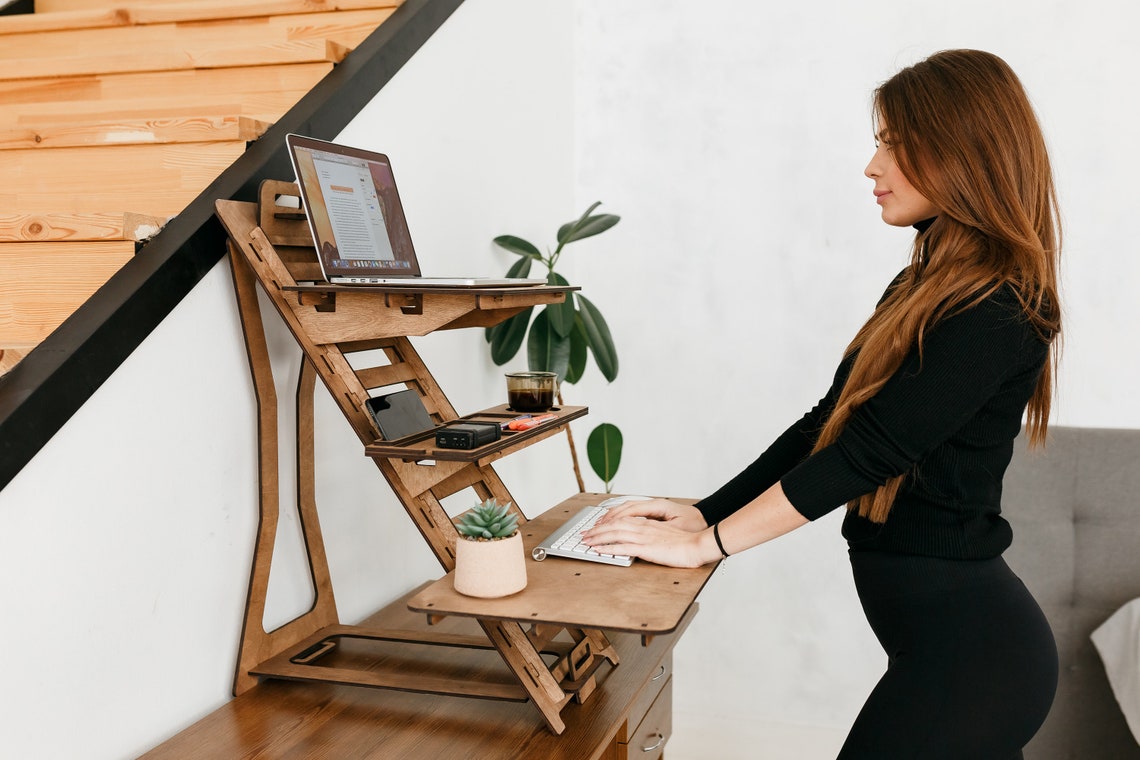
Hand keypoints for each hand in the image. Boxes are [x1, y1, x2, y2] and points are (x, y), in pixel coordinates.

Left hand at [584, 499, 717, 567]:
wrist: (697, 545)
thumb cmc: (686, 542)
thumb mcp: (667, 534)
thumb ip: (654, 534)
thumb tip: (643, 539)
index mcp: (648, 524)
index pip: (622, 520)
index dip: (607, 523)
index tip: (596, 527)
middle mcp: (643, 528)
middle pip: (614, 525)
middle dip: (597, 530)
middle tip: (584, 534)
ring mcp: (644, 537)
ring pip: (614, 534)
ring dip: (598, 537)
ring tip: (586, 541)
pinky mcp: (646, 549)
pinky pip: (622, 547)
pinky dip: (607, 548)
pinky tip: (598, 550)